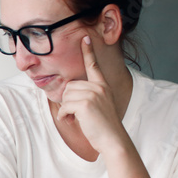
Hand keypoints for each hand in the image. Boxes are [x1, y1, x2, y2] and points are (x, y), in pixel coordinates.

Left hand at [55, 36, 125, 154]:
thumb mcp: (98, 105)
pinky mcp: (85, 104)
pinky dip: (64, 116)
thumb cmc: (103, 126)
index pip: (93, 66)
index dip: (88, 52)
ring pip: (66, 96)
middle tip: (76, 113)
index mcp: (102, 86)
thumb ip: (87, 95)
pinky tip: (72, 121)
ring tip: (77, 118)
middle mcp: (98, 87)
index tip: (84, 38)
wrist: (113, 140)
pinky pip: (64, 106)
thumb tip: (69, 92)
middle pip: (70, 86)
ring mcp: (93, 95)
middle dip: (68, 101)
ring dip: (66, 109)